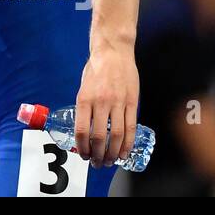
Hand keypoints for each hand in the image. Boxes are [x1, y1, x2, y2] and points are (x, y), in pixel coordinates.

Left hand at [74, 40, 139, 167]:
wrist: (114, 51)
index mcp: (85, 98)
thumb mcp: (83, 86)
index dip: (82, 147)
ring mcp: (118, 102)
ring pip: (117, 135)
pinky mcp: (132, 102)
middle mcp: (101, 102)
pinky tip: (124, 151)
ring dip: (113, 152)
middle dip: (98, 154)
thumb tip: (84, 129)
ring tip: (110, 161)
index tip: (83, 155)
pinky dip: (127, 143)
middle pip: (100, 136)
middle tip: (97, 163)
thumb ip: (84, 106)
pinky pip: (131, 127)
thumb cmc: (96, 67)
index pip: (82, 130)